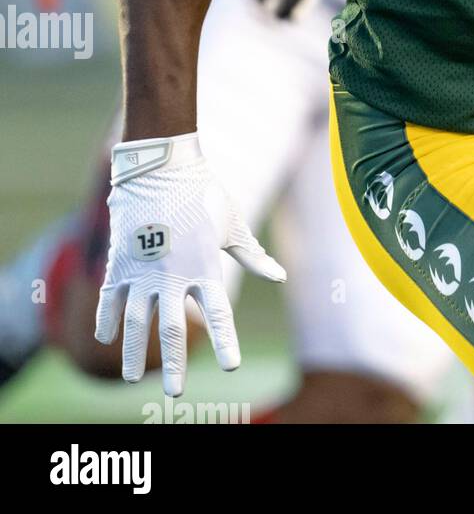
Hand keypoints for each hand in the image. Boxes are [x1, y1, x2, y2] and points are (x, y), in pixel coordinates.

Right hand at [95, 134, 284, 396]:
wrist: (162, 167)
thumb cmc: (204, 194)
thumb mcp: (233, 224)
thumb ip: (252, 255)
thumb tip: (281, 277)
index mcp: (205, 266)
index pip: (218, 313)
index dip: (225, 340)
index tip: (231, 367)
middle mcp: (173, 275)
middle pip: (172, 330)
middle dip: (173, 364)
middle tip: (174, 393)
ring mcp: (143, 270)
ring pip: (135, 322)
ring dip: (133, 352)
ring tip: (132, 379)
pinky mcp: (119, 262)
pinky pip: (109, 299)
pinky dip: (106, 320)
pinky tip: (106, 339)